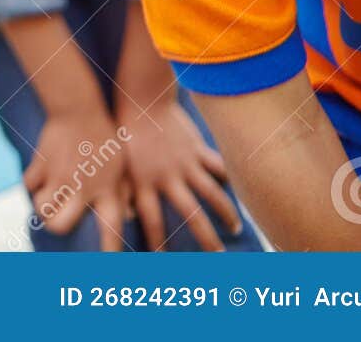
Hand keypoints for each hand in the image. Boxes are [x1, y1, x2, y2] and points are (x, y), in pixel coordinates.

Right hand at [23, 109, 128, 249]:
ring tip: (50, 201)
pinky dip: (33, 184)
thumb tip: (126, 215)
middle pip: (59, 225)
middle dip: (58, 228)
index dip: (108, 253)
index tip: (106, 269)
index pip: (110, 231)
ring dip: (43, 207)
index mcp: (106, 191)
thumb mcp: (121, 166)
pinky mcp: (40, 165)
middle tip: (60, 220)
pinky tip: (40, 179)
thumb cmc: (106, 137)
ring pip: (40, 207)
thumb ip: (124, 193)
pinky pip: (29, 183)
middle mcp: (81, 188)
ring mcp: (58, 177)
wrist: (79, 108)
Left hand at [116, 99, 240, 249]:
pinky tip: (241, 188)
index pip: (152, 220)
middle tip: (217, 256)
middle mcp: (166, 177)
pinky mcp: (197, 149)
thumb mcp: (119, 164)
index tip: (163, 259)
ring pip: (212, 194)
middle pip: (191, 214)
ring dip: (226, 213)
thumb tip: (127, 217)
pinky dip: (229, 178)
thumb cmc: (125, 133)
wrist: (140, 100)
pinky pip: (218, 167)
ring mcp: (185, 163)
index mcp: (143, 182)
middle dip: (205, 238)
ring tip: (234, 229)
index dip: (158, 242)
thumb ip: (125, 191)